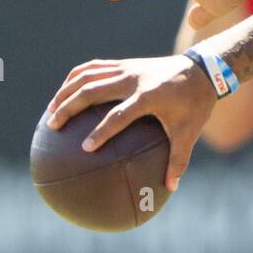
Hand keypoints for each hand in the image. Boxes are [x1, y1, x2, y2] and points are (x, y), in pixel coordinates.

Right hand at [44, 55, 217, 190]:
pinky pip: (94, 67)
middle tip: (53, 125)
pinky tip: (64, 92)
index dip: (102, 131)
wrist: (202, 69)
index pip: (119, 115)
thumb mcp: (190, 132)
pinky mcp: (125, 63)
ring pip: (88, 75)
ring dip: (66, 91)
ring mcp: (127, 68)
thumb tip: (171, 188)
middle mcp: (134, 79)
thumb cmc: (196, 105)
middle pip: (93, 90)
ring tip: (50, 110)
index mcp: (149, 97)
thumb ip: (179, 160)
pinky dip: (75, 77)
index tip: (86, 148)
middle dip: (69, 106)